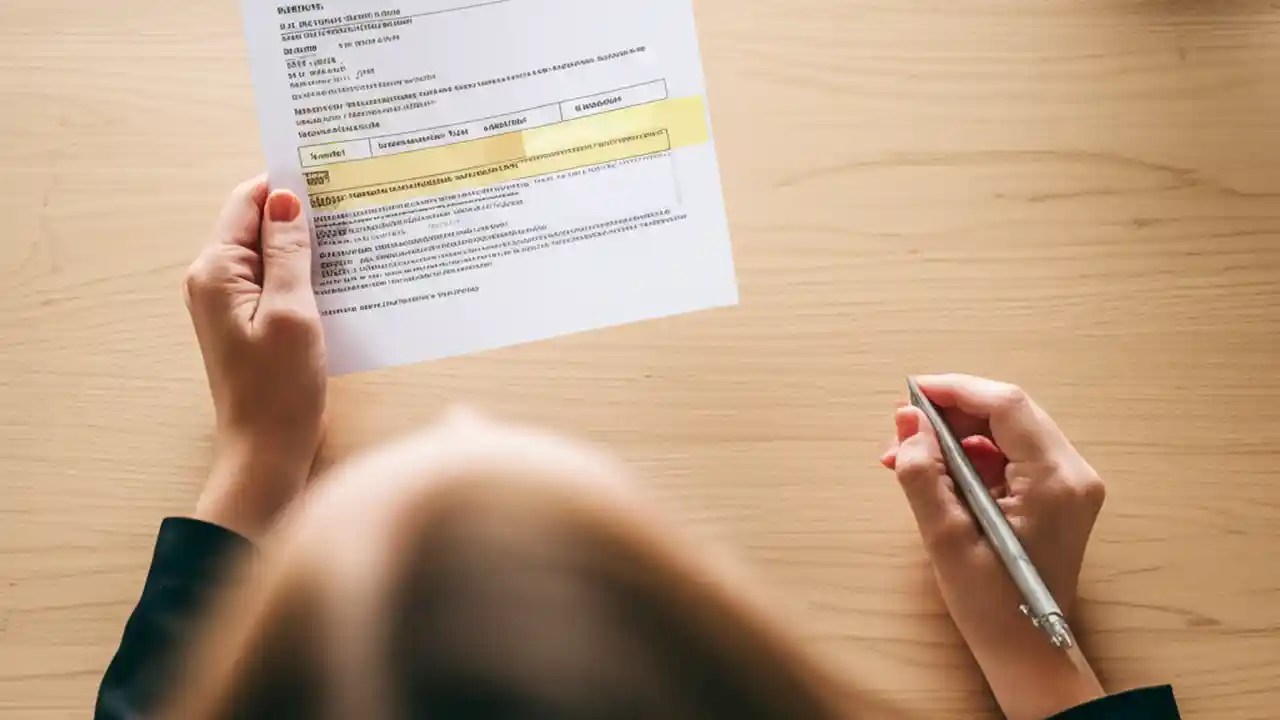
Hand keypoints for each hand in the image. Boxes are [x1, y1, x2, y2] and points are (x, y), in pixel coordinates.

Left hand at [184, 176, 326, 539]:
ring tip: (357, 237)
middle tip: (355, 203)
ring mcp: (234, 303)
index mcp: (217, 271)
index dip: (287, 184)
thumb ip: (289, 254)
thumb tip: (287, 200)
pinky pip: (281, 282)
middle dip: (304, 214)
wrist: (267, 453)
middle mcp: (217, 281)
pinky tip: (344, 277)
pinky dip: (310, 275)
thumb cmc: (278, 391)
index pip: (248, 201)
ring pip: (275, 254)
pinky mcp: (255, 323)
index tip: (332, 173)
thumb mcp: (292, 314)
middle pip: (261, 224)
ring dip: (311, 247)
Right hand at [881, 374, 1106, 719]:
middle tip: (902, 431)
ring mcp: (1071, 483)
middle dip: (951, 412)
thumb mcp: (944, 537)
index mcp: (1054, 481)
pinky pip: (1013, 453)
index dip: (955, 389)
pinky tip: (938, 474)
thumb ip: (922, 472)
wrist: (1028, 649)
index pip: (1005, 404)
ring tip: (910, 458)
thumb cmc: (992, 604)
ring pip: (1008, 430)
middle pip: (1008, 411)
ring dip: (958, 435)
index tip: (911, 393)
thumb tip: (908, 421)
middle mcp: (1073, 473)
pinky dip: (974, 455)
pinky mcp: (1060, 493)